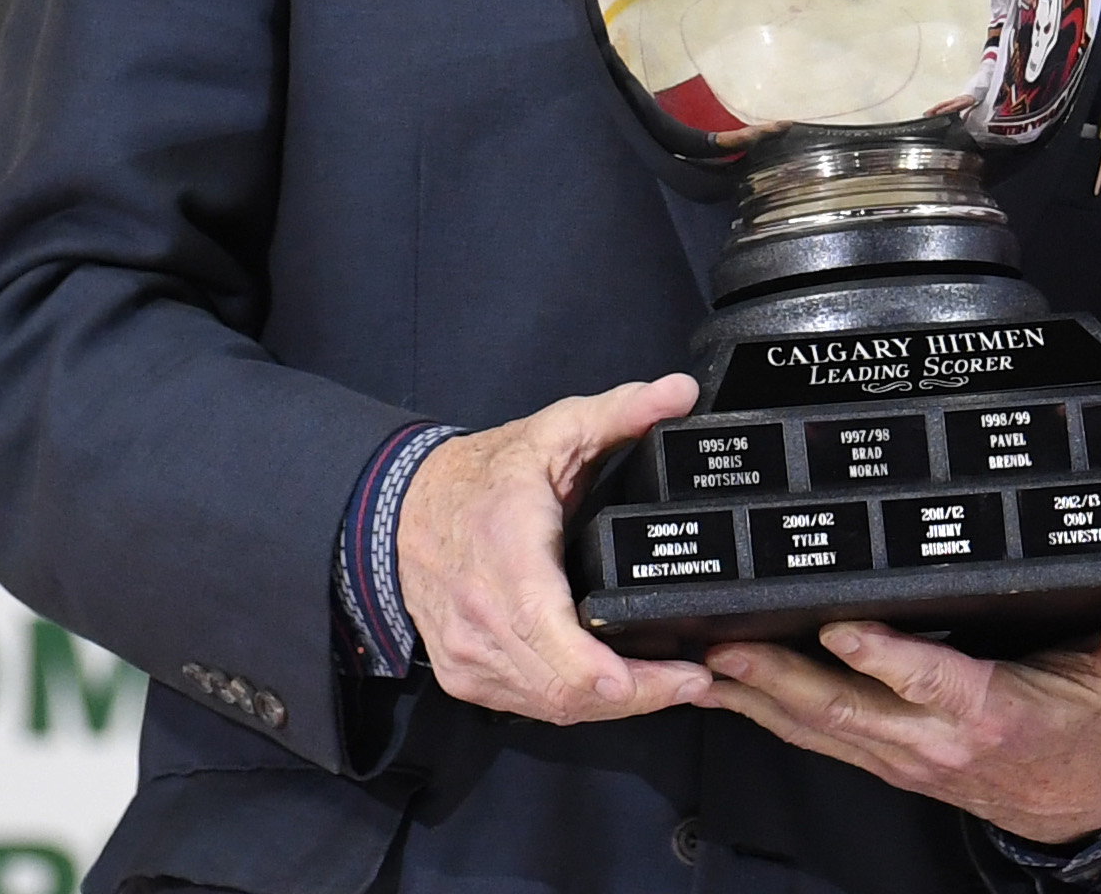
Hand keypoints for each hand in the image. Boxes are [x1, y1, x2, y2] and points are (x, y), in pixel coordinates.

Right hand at [397, 373, 713, 722]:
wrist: (403, 510)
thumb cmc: (482, 476)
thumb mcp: (555, 429)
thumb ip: (622, 411)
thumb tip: (680, 393)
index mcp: (510, 560)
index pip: (557, 643)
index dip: (615, 676)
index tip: (676, 674)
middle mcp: (484, 620)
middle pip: (567, 690)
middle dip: (642, 694)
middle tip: (697, 678)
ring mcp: (470, 655)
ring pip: (551, 707)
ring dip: (615, 706)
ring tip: (673, 684)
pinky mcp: (465, 676)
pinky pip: (530, 705)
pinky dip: (577, 703)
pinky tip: (620, 687)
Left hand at [703, 608, 1100, 844]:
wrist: (1077, 804)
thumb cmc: (1087, 732)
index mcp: (985, 711)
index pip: (926, 680)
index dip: (882, 656)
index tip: (840, 629)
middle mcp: (930, 738)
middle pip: (845, 709)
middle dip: (781, 679)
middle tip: (730, 648)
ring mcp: (900, 754)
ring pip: (818, 726)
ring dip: (758, 697)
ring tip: (707, 663)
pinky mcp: (884, 758)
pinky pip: (816, 737)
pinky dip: (767, 715)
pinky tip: (729, 691)